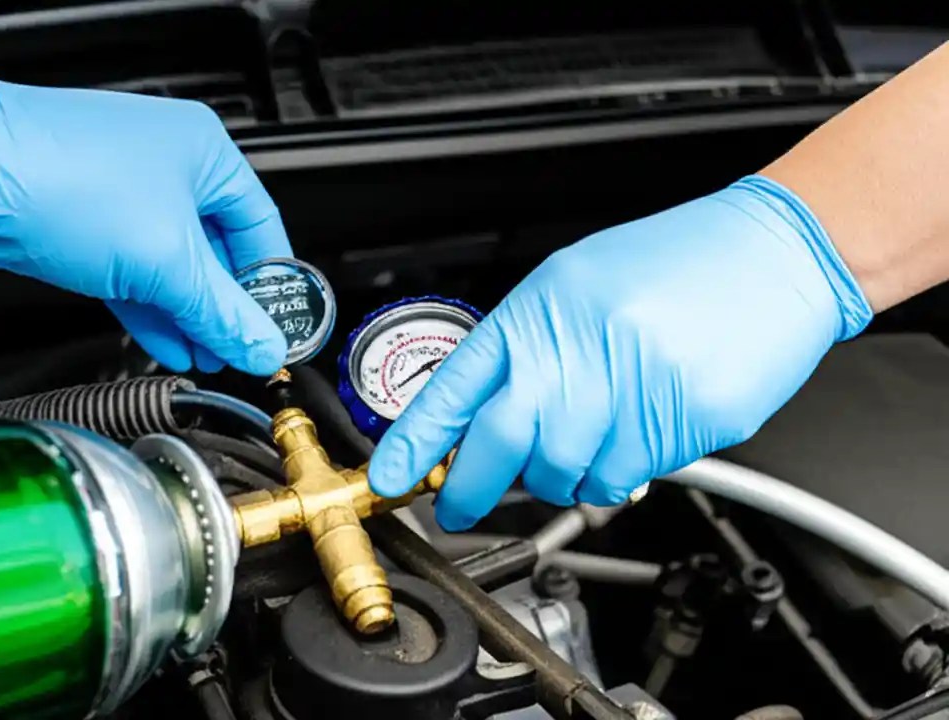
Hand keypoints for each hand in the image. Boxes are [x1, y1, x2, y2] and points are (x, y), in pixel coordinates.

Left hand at [0, 41, 288, 375]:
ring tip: (208, 358)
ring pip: (172, 267)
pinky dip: (153, 310)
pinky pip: (134, 274)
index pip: (262, 228)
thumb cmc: (57, 177)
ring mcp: (123, 196)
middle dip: (226, 308)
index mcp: (204, 153)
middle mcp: (167, 168)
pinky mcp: (85, 226)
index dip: (272, 286)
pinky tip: (168, 343)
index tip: (275, 331)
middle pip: (218, 251)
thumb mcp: (163, 258)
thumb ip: (218, 310)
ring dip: (189, 316)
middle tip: (240, 352)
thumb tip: (258, 343)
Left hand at [368, 176, 872, 529]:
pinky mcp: (685, 419)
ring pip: (565, 473)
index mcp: (545, 307)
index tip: (391, 477)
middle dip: (470, 488)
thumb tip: (478, 418)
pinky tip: (631, 436)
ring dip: (558, 479)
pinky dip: (617, 472)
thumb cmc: (678, 262)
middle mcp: (584, 346)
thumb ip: (529, 348)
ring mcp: (636, 386)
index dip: (417, 441)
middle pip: (502, 445)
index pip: (459, 385)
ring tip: (578, 447)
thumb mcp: (577, 284)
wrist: (776, 251)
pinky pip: (627, 475)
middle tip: (461, 505)